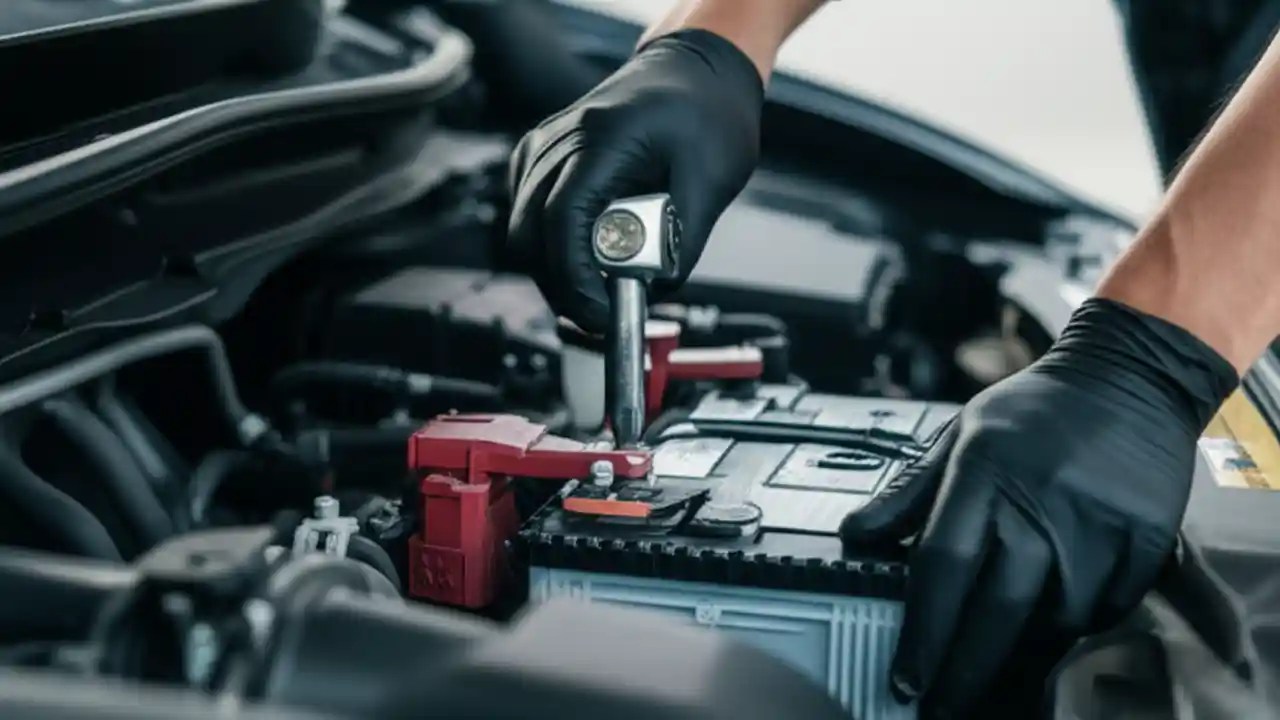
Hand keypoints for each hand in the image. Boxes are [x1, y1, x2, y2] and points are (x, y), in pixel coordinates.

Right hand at [506, 29, 762, 332]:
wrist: (696, 70)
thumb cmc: (707, 112)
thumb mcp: (712, 181)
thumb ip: (684, 242)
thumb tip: (657, 291)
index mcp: (601, 137)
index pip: (563, 220)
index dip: (575, 280)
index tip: (602, 314)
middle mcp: (559, 138)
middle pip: (528, 233)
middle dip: (561, 287)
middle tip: (602, 316)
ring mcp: (543, 146)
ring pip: (523, 229)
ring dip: (554, 271)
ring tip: (601, 290)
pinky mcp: (541, 156)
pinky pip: (527, 214)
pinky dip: (549, 248)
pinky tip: (585, 258)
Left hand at [840, 298, 1237, 717]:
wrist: (1130, 376)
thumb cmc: (1035, 410)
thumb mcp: (959, 433)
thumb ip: (908, 491)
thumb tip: (854, 536)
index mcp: (984, 472)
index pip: (941, 566)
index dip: (923, 631)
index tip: (906, 676)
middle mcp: (1041, 504)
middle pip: (995, 610)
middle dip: (963, 671)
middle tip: (939, 707)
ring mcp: (1097, 527)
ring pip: (1052, 621)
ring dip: (1019, 649)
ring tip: (993, 661)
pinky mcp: (1142, 542)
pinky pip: (1102, 611)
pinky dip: (1074, 624)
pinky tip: (1050, 616)